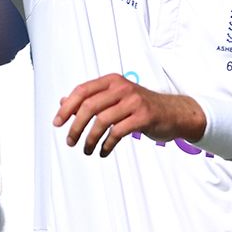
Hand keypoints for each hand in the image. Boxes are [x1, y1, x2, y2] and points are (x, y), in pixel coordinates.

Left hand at [54, 74, 204, 157]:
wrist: (174, 112)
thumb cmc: (142, 105)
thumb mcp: (116, 97)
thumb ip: (91, 98)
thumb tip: (63, 102)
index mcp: (112, 81)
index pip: (82, 91)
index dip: (67, 108)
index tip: (57, 123)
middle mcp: (122, 88)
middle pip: (89, 106)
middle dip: (76, 126)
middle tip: (70, 141)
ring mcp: (134, 101)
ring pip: (102, 121)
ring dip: (90, 139)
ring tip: (86, 150)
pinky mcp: (143, 116)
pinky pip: (117, 132)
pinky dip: (107, 145)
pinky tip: (103, 151)